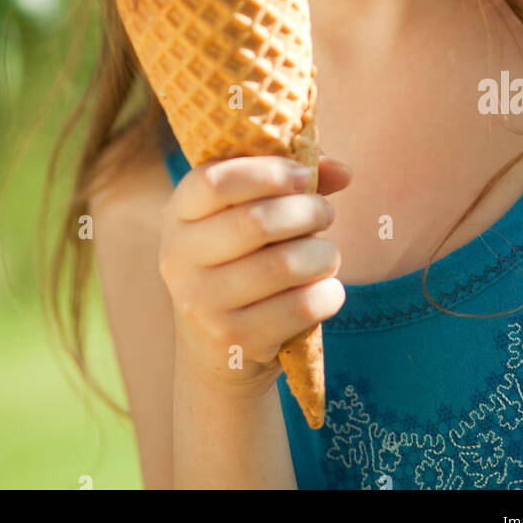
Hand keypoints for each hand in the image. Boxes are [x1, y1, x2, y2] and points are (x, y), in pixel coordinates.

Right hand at [159, 152, 352, 397]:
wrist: (214, 350)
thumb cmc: (243, 262)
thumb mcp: (250, 215)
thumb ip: (292, 184)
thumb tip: (343, 172)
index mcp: (179, 214)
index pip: (214, 182)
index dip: (267, 172)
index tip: (304, 176)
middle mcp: (179, 258)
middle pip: (255, 222)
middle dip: (307, 211)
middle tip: (326, 214)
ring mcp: (202, 304)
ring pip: (284, 265)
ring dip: (323, 254)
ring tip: (326, 255)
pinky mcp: (233, 340)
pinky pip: (300, 307)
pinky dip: (328, 293)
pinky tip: (326, 290)